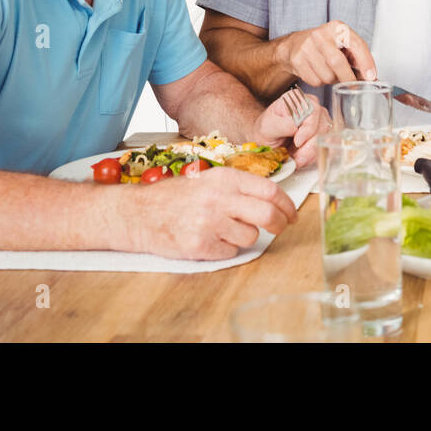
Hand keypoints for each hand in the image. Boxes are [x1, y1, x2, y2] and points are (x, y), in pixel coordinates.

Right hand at [131, 165, 297, 260]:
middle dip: (280, 225)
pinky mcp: (199, 246)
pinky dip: (226, 249)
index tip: (292, 214)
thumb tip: (273, 200)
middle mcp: (218, 198)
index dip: (287, 205)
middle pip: (268, 215)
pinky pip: (230, 252)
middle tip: (280, 228)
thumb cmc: (175, 197)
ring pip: (251, 237)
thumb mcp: (208, 180)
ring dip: (245, 237)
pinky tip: (211, 240)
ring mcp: (209, 223)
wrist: (138, 214)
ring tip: (225, 230)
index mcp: (224, 178)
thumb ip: (238, 187)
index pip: (270, 190)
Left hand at [253, 90, 330, 167]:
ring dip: (310, 153)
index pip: (313, 111)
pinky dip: (312, 156)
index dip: (308, 128)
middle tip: (297, 159)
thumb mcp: (267, 126)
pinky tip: (300, 158)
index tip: (298, 142)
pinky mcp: (323, 133)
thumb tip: (296, 127)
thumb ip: (282, 125)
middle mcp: (312, 106)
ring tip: (295, 158)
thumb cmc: (266, 128)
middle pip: (322, 126)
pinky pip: (323, 146)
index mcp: (298, 99)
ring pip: (325, 139)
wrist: (268, 138)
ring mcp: (320, 120)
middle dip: (310, 146)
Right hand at [277, 21, 376, 86]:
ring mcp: (307, 47)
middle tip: (354, 86)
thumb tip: (371, 78)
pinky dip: (320, 82)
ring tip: (330, 72)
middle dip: (348, 78)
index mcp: (337, 28)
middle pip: (338, 62)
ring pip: (326, 75)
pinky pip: (315, 81)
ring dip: (333, 80)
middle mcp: (321, 35)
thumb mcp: (342, 44)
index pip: (355, 44)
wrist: (295, 44)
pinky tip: (318, 73)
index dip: (365, 62)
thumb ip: (357, 57)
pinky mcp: (297, 60)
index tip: (371, 76)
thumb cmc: (324, 45)